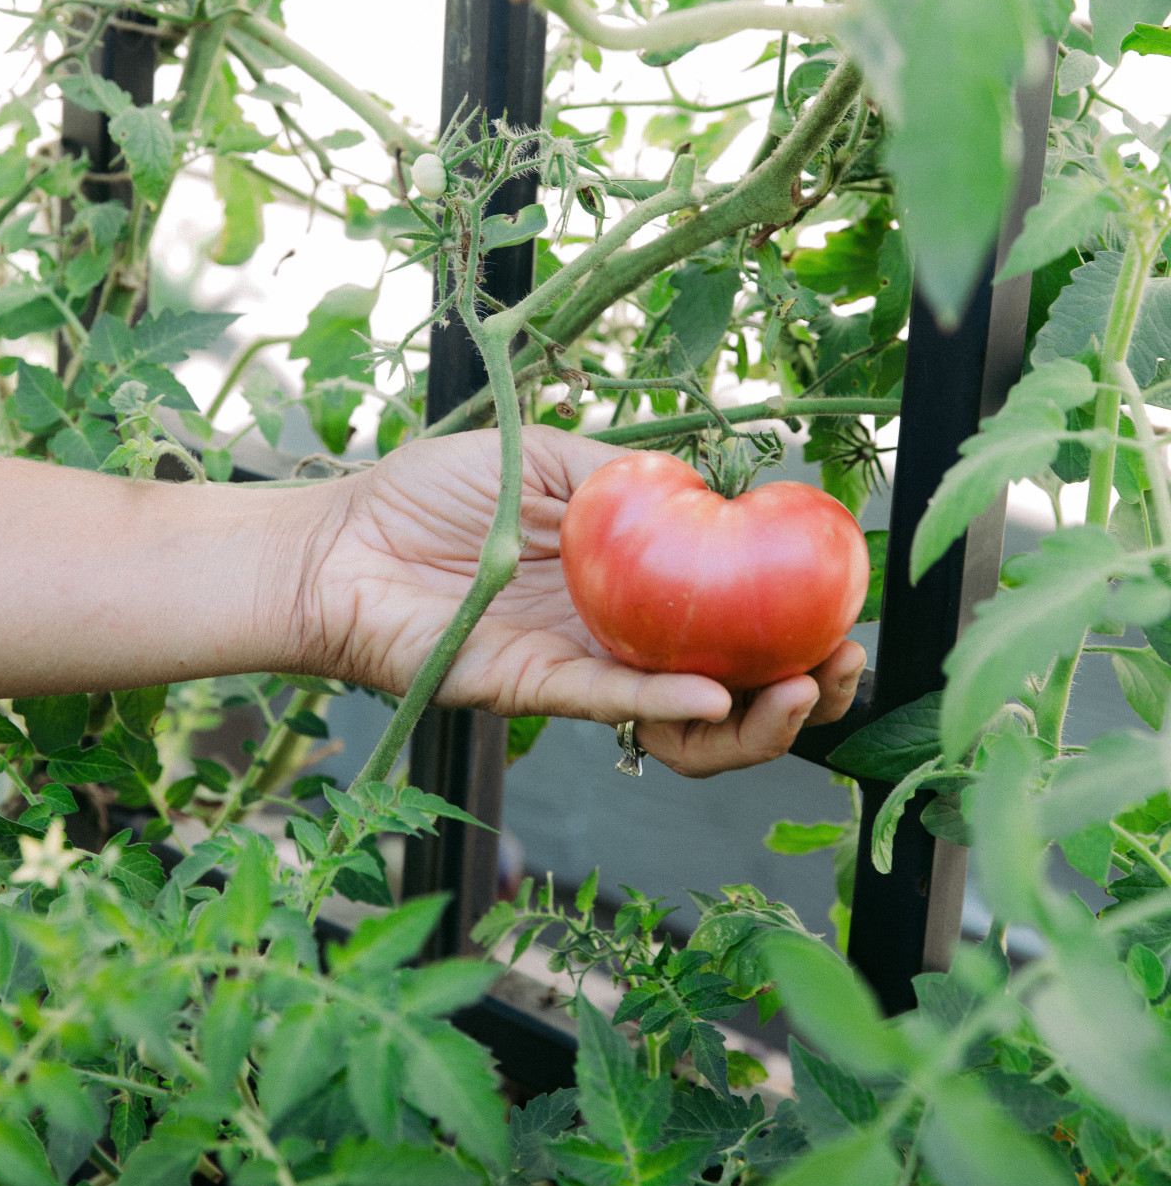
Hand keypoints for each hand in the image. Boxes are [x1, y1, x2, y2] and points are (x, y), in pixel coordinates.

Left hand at [300, 426, 867, 777]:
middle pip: (731, 689)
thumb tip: (716, 487)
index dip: (793, 620)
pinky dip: (668, 707)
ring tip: (800, 691)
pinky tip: (716, 695)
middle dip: (804, 690)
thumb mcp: (549, 458)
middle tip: (842, 665)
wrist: (342, 541)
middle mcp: (617, 638)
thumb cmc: (432, 494)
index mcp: (630, 585)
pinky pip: (612, 708)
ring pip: (685, 727)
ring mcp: (581, 670)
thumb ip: (627, 477)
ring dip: (753, 721)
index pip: (731, 619)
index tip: (841, 601)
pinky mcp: (533, 691)